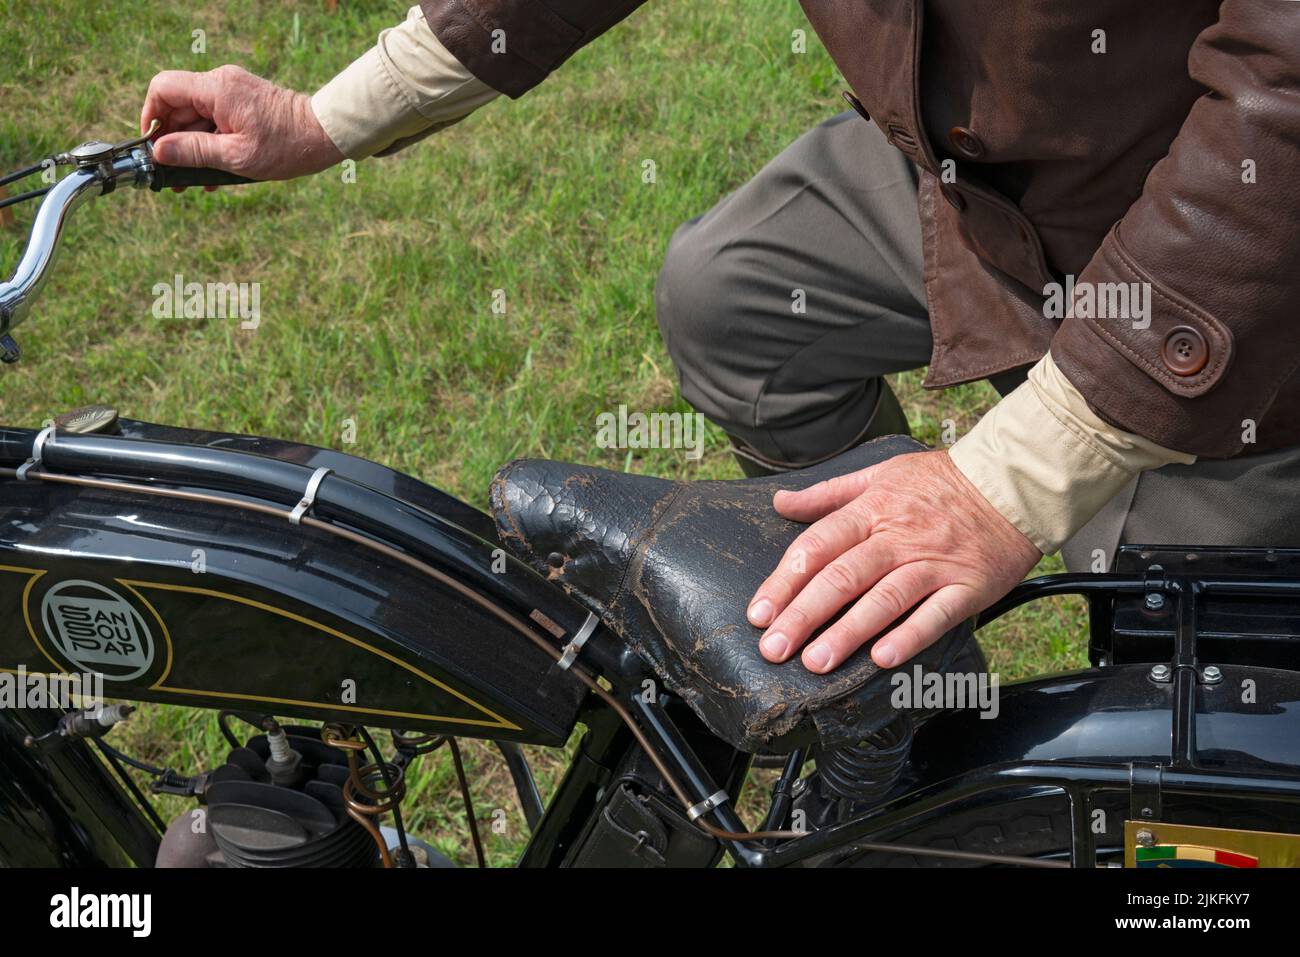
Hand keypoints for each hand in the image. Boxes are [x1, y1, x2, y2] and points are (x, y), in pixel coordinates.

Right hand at [140, 65, 341, 183]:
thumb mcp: (236, 156)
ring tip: (191, 182)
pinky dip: (210, 145)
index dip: (151, 116)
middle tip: (170, 174)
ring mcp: (233, 93)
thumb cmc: (287, 146)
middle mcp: (221, 84)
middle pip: (178, 106)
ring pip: (196, 118)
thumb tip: (159, 152)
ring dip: (191, 148)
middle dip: (172, 141)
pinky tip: (212, 174)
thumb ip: (194, 151)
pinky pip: (215, 122)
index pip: (163, 88)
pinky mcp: (244, 105)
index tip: (153, 145)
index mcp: (216, 89)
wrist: (325, 135)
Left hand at [747, 449, 1039, 673]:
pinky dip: (910, 637)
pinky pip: (936, 615)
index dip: (785, 581)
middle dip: (803, 615)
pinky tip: (882, 659)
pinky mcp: (968, 587)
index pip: (818, 546)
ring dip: (847, 633)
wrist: (1012, 483)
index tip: (759, 613)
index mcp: (871, 510)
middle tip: (774, 649)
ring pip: (883, 600)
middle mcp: (898, 538)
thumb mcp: (880, 474)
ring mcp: (934, 564)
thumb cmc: (940, 483)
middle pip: (842, 578)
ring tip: (816, 661)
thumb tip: (781, 501)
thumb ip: (828, 494)